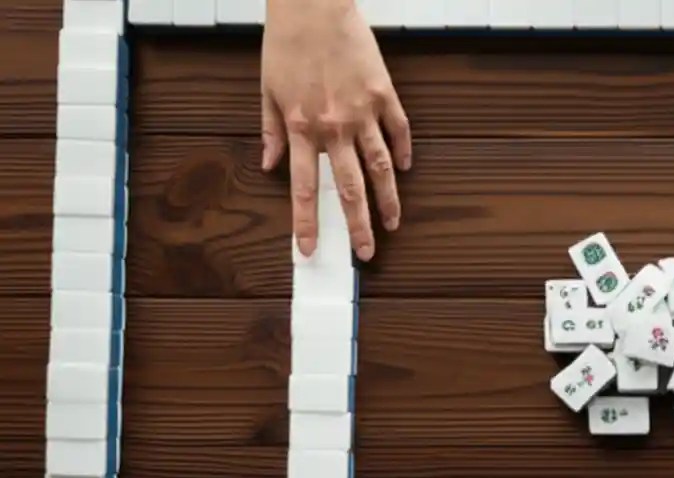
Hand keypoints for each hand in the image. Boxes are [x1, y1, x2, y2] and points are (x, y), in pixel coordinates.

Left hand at [262, 0, 410, 261]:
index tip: (310, 250)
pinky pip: (399, 130)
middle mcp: (334, 127)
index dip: (308, 223)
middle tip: (367, 254)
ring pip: (381, 168)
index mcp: (301, 128)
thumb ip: (271, 130)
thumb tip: (270, 165)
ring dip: (389, 200)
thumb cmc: (286, 42)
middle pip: (350, 189)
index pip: (305, 189)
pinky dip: (404, 151)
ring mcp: (362, 112)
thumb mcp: (267, 88)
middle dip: (358, 227)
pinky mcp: (383, 94)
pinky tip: (405, 169)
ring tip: (394, 223)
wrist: (313, 4)